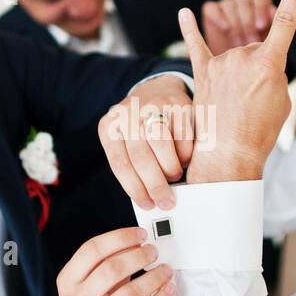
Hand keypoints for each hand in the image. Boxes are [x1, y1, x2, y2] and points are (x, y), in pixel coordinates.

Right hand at [53, 227, 174, 295]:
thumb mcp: (87, 283)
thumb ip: (108, 262)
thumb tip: (138, 243)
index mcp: (68, 280)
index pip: (92, 250)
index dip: (120, 238)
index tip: (140, 235)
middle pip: (111, 270)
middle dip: (138, 256)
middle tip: (153, 252)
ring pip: (129, 295)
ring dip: (153, 278)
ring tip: (165, 271)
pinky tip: (167, 292)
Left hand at [98, 74, 195, 209]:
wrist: (156, 92)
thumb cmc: (139, 128)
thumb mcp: (124, 142)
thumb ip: (131, 166)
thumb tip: (149, 198)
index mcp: (109, 127)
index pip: (120, 164)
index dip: (135, 188)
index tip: (147, 204)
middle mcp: (128, 113)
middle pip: (141, 156)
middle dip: (155, 184)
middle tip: (165, 200)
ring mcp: (153, 106)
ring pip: (163, 145)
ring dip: (171, 168)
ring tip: (173, 175)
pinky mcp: (177, 104)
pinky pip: (184, 137)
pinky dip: (185, 155)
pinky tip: (182, 159)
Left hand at [183, 0, 295, 183]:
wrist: (229, 155)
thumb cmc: (260, 131)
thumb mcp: (282, 99)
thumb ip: (274, 72)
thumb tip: (261, 64)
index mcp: (268, 62)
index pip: (287, 21)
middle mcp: (242, 56)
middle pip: (257, 51)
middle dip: (260, 72)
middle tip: (255, 101)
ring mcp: (220, 64)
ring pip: (236, 58)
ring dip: (238, 76)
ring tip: (236, 104)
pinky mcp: (202, 73)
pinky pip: (196, 46)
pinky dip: (190, 29)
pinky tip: (184, 13)